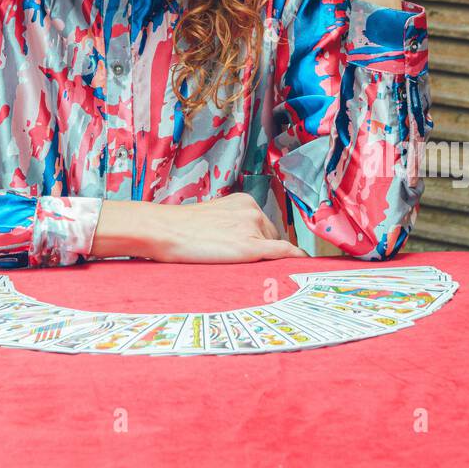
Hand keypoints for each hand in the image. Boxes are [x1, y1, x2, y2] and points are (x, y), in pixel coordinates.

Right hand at [145, 192, 305, 263]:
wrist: (166, 230)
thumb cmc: (182, 227)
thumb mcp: (212, 217)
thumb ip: (232, 224)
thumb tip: (240, 240)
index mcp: (243, 201)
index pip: (264, 225)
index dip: (263, 241)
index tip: (266, 252)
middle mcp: (252, 210)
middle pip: (272, 236)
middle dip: (264, 249)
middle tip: (244, 262)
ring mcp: (252, 227)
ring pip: (275, 247)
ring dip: (267, 258)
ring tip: (242, 266)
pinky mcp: (250, 246)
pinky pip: (282, 252)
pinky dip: (294, 258)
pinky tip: (302, 265)